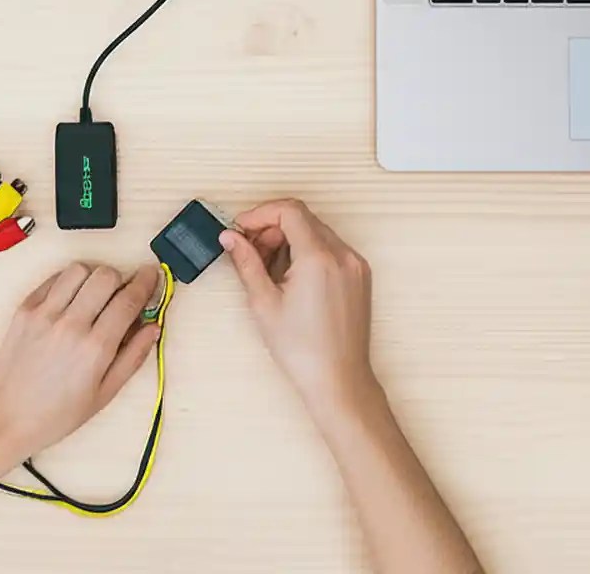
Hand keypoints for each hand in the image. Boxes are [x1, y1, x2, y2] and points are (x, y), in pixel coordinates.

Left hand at [0, 263, 162, 469]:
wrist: (6, 418)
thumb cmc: (56, 413)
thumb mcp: (105, 394)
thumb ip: (133, 357)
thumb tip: (154, 327)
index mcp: (95, 348)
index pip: (129, 299)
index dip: (146, 282)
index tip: (151, 275)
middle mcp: (70, 325)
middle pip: (106, 275)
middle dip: (121, 280)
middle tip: (122, 294)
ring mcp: (44, 314)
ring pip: (79, 269)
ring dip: (93, 277)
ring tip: (95, 297)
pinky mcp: (24, 310)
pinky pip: (53, 279)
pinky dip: (68, 282)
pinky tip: (72, 300)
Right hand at [219, 199, 376, 409]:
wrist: (338, 379)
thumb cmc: (303, 350)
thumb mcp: (264, 304)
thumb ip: (246, 263)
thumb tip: (230, 238)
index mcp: (319, 258)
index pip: (289, 210)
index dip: (259, 214)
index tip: (240, 229)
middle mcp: (343, 255)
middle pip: (302, 218)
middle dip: (271, 228)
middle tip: (248, 251)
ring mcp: (355, 265)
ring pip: (316, 232)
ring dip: (288, 239)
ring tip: (268, 269)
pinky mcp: (359, 275)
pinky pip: (330, 248)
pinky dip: (307, 251)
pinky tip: (290, 276)